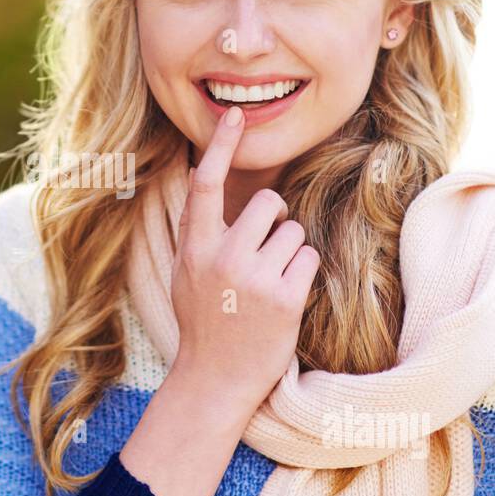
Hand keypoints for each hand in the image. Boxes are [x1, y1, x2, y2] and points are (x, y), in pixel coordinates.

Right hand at [168, 106, 320, 416]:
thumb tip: (204, 177)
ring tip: (269, 283)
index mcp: (194, 248)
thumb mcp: (186, 273)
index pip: (205, 184)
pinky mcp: (285, 299)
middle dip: (275, 220)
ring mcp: (254, 279)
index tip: (235, 116)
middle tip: (264, 251)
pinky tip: (284, 297)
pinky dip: (302, 273)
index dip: (220, 146)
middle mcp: (222, 258)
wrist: (214, 379)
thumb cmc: (203, 320)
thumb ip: (199, 231)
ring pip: (293, 231)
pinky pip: (308, 258)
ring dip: (289, 251)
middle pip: (269, 202)